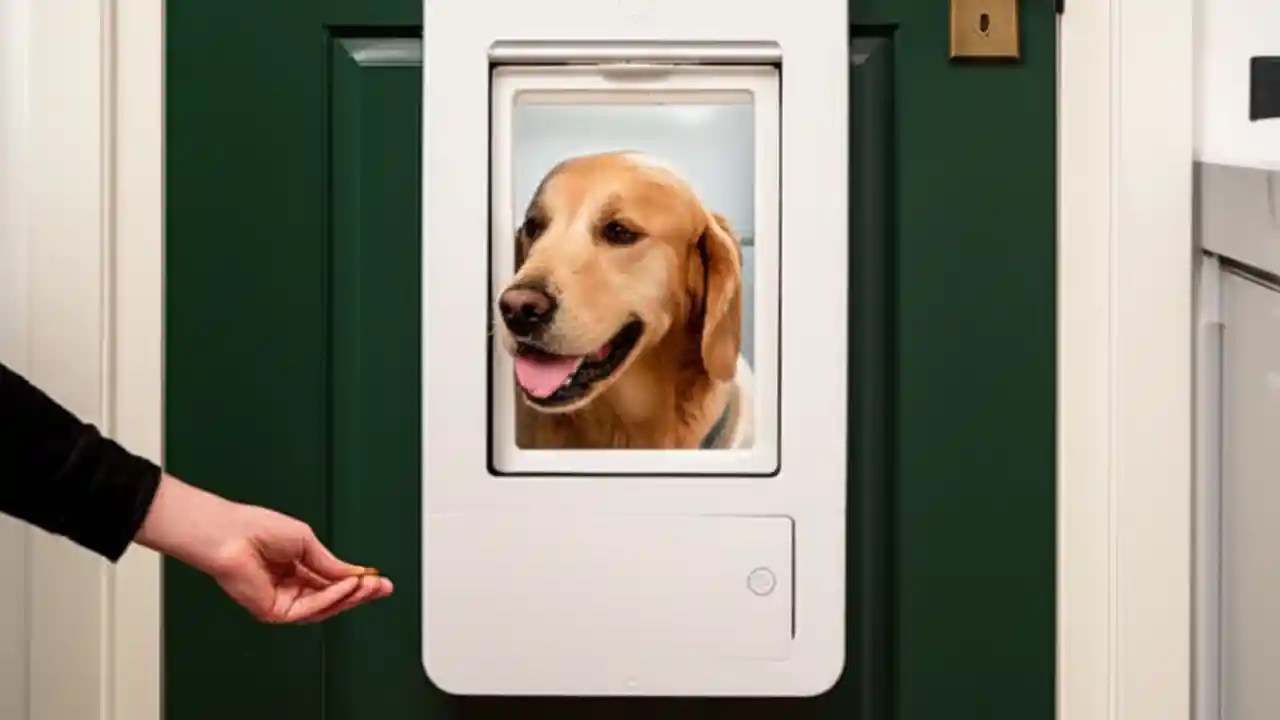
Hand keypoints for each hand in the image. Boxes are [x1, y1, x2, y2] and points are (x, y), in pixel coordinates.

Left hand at [135, 474, 392, 622]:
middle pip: (331, 598)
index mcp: (295, 567)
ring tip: (367, 584)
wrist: (228, 533)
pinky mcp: (273, 611)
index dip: (357, 582)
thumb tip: (354, 575)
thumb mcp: (306, 541)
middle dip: (359, 593)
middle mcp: (289, 586)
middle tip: (381, 586)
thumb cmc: (255, 528)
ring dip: (349, 597)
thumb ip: (330, 563)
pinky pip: (308, 609)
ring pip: (323, 607)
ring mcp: (281, 600)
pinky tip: (344, 586)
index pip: (332, 581)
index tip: (378, 579)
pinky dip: (329, 598)